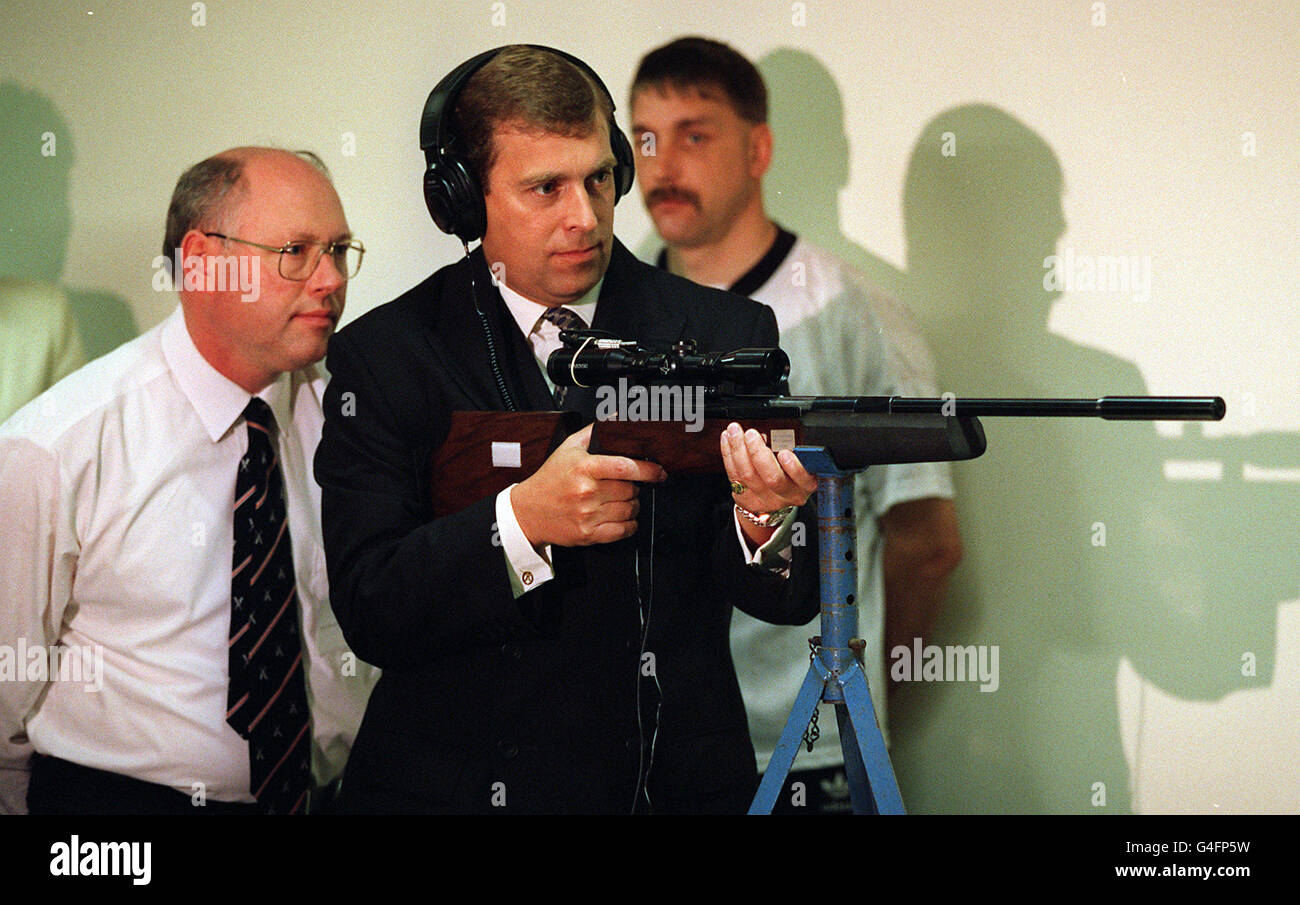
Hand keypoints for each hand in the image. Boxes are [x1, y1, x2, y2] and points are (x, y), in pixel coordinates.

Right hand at [511, 423, 667, 547]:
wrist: (528, 511)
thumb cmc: (550, 479)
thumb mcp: (568, 449)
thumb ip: (594, 432)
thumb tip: (616, 418)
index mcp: (584, 468)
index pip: (625, 467)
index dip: (648, 470)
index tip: (659, 472)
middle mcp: (586, 492)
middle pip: (631, 490)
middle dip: (635, 488)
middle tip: (627, 486)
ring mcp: (587, 515)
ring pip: (630, 510)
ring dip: (632, 506)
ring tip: (621, 501)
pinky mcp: (588, 534)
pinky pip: (623, 531)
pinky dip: (629, 525)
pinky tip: (622, 517)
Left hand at [719, 422, 817, 545]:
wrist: (774, 501)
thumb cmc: (789, 474)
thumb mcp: (799, 463)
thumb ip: (791, 450)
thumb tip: (770, 435)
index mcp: (805, 485)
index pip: (803, 479)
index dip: (794, 467)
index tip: (785, 452)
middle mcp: (786, 496)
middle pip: (772, 478)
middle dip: (758, 453)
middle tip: (750, 434)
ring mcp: (765, 501)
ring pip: (748, 475)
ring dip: (738, 449)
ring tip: (734, 431)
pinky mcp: (746, 500)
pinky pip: (734, 476)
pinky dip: (728, 454)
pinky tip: (727, 440)